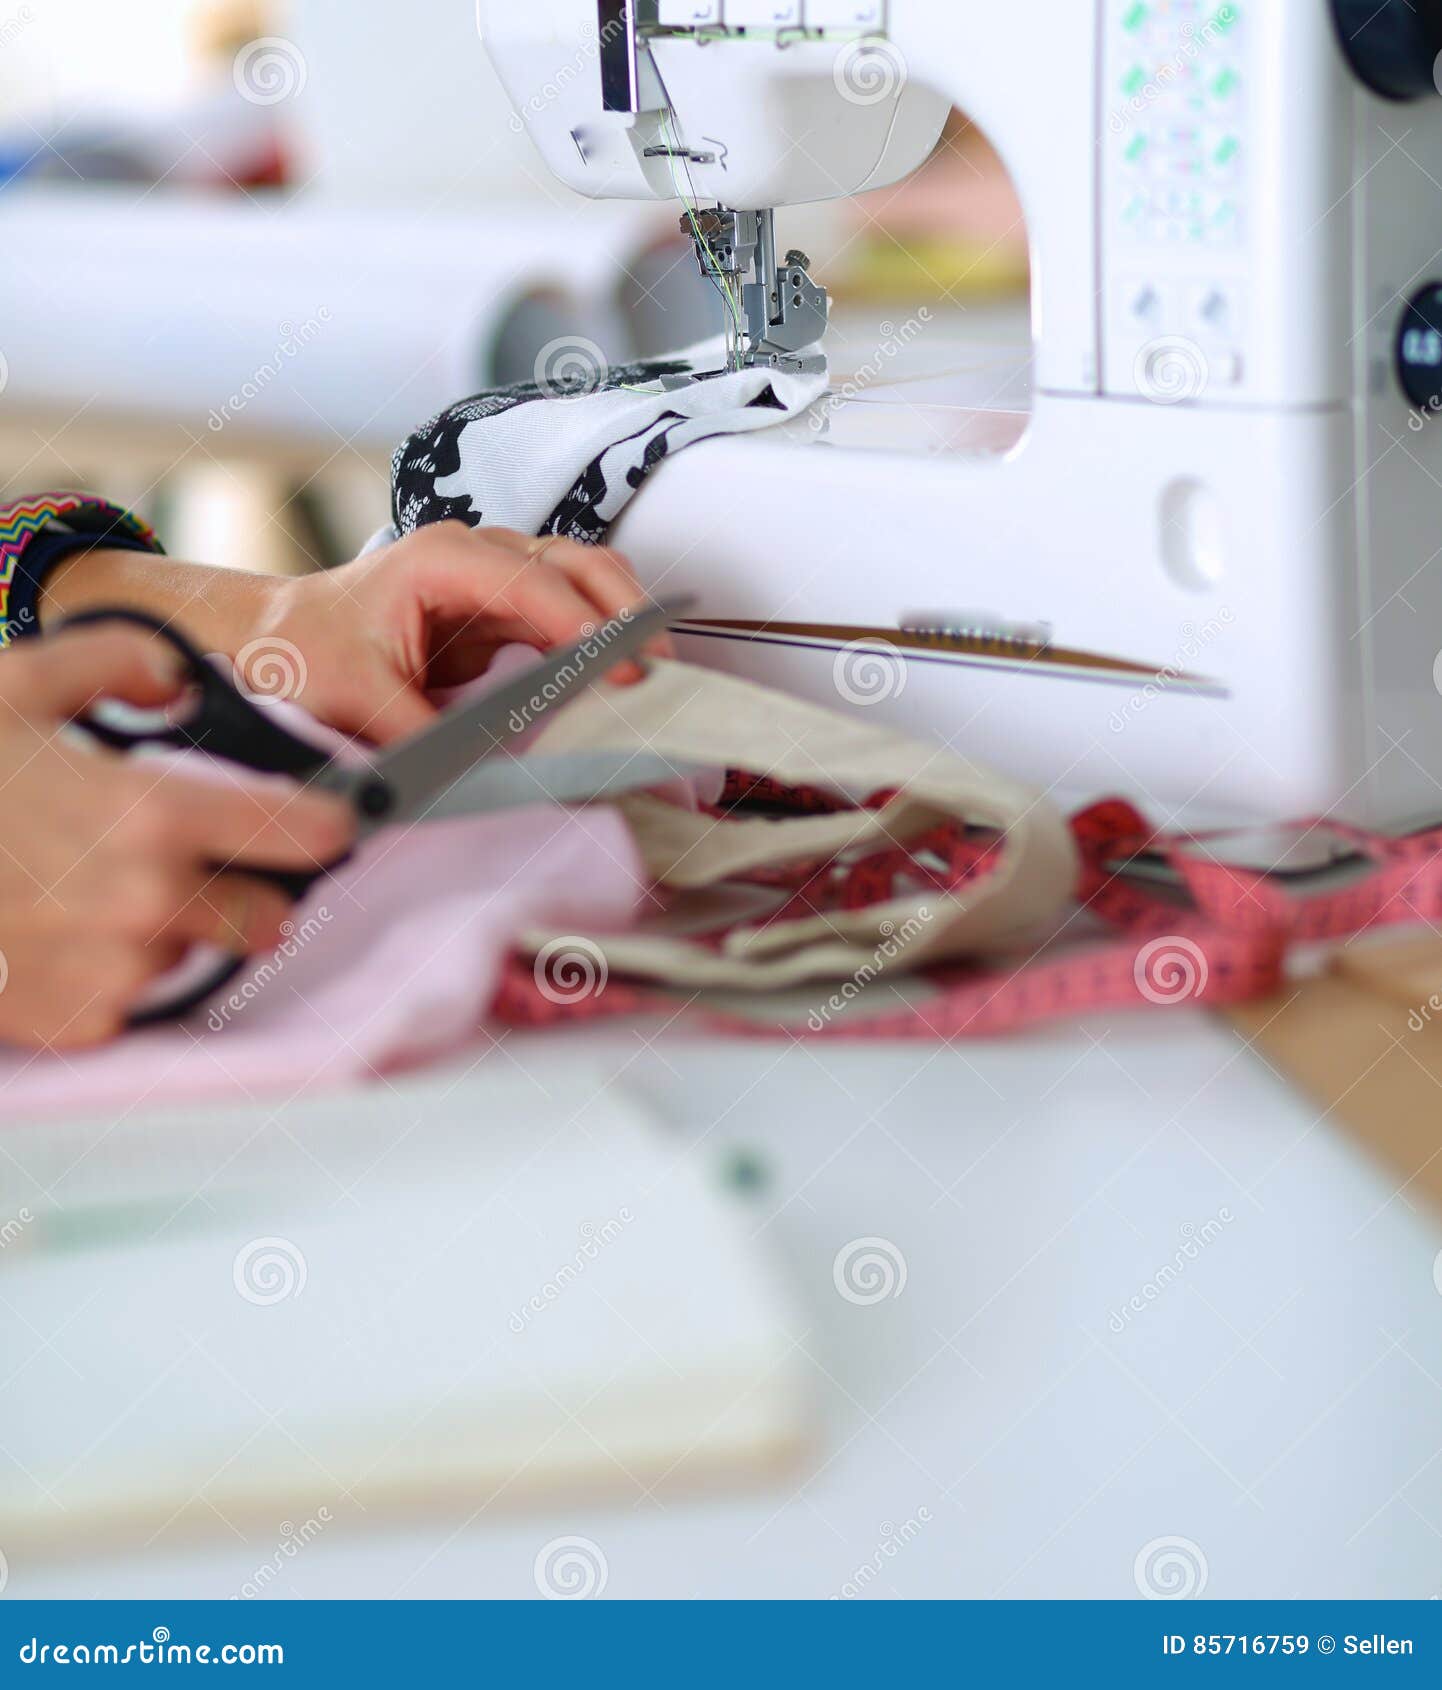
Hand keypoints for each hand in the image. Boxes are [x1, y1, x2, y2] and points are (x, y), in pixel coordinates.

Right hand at [0, 626, 354, 1048]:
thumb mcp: (17, 682)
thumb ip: (118, 662)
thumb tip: (175, 679)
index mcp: (154, 815)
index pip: (301, 833)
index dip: (325, 824)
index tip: (331, 822)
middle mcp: (149, 903)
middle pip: (266, 916)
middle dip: (253, 889)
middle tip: (211, 862)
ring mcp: (112, 971)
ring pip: (196, 956)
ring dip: (178, 931)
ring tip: (105, 891)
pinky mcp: (74, 1021)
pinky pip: (133, 999)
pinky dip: (116, 973)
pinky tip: (64, 932)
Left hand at [42, 524, 674, 745]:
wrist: (270, 640)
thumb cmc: (300, 654)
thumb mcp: (352, 701)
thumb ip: (421, 737)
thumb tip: (483, 772)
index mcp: (439, 561)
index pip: (535, 584)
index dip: (586, 627)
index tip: (623, 670)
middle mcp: (476, 554)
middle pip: (578, 563)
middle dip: (627, 611)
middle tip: (659, 669)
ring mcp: (494, 576)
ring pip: (586, 578)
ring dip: (625, 619)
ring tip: (657, 673)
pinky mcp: (502, 608)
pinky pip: (571, 610)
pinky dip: (604, 637)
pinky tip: (622, 678)